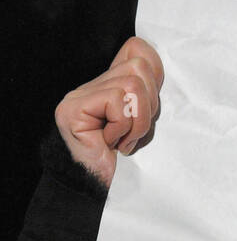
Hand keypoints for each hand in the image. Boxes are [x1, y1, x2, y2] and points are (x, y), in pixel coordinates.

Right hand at [55, 36, 163, 188]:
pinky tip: (112, 144)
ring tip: (125, 140)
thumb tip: (158, 73)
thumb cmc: (127, 166)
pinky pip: (118, 102)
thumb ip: (149, 99)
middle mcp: (93, 84)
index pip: (138, 49)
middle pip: (139, 66)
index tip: (151, 108)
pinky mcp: (74, 108)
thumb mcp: (147, 126)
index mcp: (111, 85)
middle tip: (135, 132)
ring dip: (138, 121)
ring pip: (132, 84)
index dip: (155, 73)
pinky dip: (123, 128)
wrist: (100, 191)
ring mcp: (80, 95)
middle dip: (148, 106)